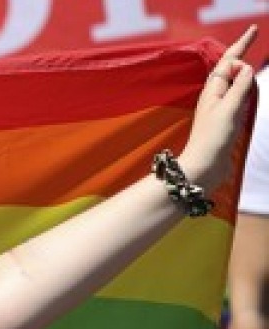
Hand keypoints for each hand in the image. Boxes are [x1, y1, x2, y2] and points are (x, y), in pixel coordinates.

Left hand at [180, 26, 257, 190]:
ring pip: (235, 83)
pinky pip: (238, 99)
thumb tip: (244, 67)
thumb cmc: (212, 139)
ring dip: (243, 74)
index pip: (228, 61)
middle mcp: (215, 97)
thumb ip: (238, 87)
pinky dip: (244, 91)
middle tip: (252, 37)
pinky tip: (246, 91)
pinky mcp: (225, 121)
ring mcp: (220, 108)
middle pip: (231, 69)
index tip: (253, 29)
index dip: (241, 44)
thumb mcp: (228, 109)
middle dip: (241, 54)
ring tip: (247, 68)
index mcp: (213, 90)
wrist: (204, 168)